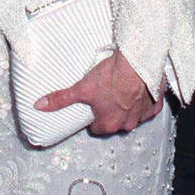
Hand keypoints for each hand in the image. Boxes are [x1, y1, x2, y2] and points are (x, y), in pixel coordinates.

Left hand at [34, 49, 164, 134]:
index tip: (91, 106)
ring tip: (121, 89)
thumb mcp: (81, 88)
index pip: (97, 127)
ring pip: (132, 116)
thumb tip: (39, 106)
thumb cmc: (110, 78)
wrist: (136, 66)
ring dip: (128, 106)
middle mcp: (126, 124)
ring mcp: (142, 116)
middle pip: (115, 123)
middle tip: (106, 94)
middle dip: (111, 112)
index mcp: (108, 123)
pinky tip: (139, 89)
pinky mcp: (155, 105)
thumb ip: (60, 99)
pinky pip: (149, 107)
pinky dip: (144, 100)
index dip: (92, 117)